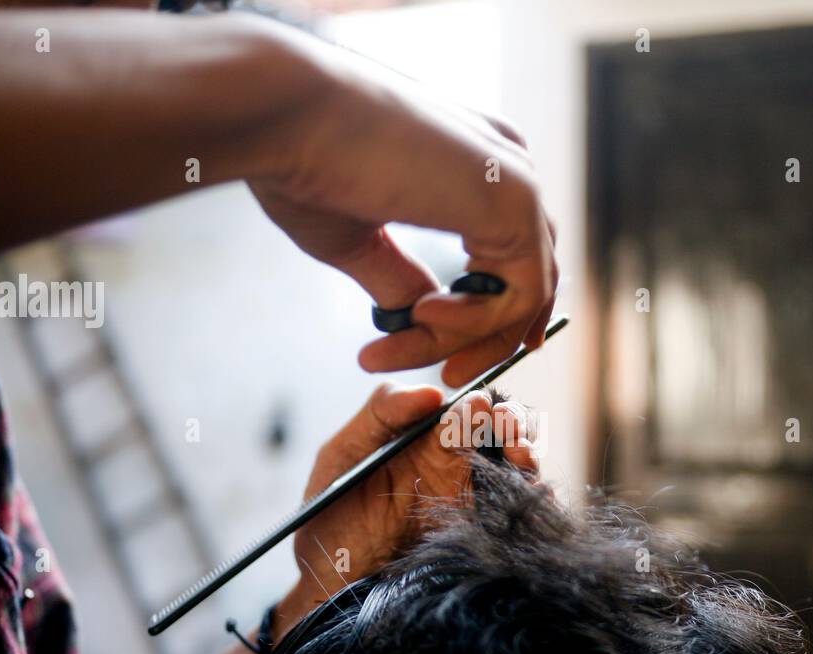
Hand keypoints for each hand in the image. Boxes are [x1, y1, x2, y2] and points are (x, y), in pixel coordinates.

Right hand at [249, 29, 557, 386]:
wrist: (283, 116)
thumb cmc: (304, 164)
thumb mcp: (360, 241)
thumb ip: (400, 278)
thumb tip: (416, 317)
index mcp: (473, 163)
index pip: (513, 254)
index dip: (491, 318)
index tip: (448, 361)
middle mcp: (505, 164)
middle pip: (529, 277)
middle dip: (486, 340)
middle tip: (446, 377)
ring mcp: (516, 178)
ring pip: (525, 292)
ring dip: (464, 338)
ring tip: (399, 347)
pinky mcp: (515, 196)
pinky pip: (523, 291)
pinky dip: (476, 322)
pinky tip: (422, 316)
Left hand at [291, 382, 537, 600]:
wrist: (330, 589)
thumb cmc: (328, 521)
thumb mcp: (341, 458)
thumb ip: (380, 415)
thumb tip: (432, 393)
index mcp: (422, 440)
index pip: (465, 409)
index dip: (480, 404)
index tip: (482, 408)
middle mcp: (452, 466)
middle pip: (500, 435)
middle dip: (513, 426)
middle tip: (510, 432)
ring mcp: (468, 502)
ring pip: (515, 471)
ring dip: (527, 459)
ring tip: (522, 460)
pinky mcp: (479, 536)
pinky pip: (518, 516)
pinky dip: (537, 503)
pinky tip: (536, 498)